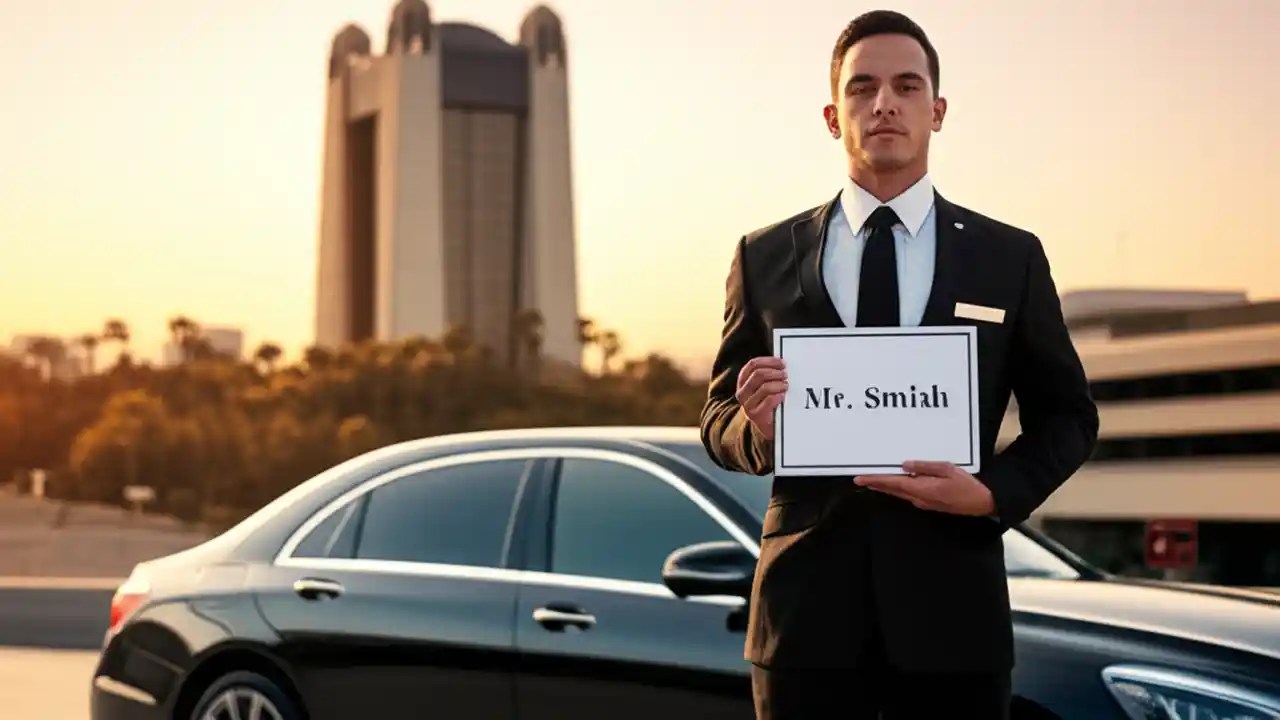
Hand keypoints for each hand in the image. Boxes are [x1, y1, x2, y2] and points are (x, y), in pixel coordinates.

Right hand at [735, 356, 787, 440]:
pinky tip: (783, 396)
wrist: (765, 425)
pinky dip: (779, 396)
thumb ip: (768, 374)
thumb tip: (781, 362)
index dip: (768, 361)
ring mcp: (747, 405)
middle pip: (758, 374)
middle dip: (775, 372)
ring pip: (764, 387)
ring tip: (786, 385)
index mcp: (742, 382)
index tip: (781, 362)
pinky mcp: (756, 415)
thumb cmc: (766, 402)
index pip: (752, 365)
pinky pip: (769, 400)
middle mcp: (742, 392)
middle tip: (786, 374)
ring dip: (779, 384)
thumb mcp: (762, 387)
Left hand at [854, 460, 996, 516]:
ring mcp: (924, 502)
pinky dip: (897, 488)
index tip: (860, 478)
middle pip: (892, 490)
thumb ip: (925, 467)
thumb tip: (904, 465)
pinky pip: (907, 495)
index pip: (893, 483)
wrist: (982, 502)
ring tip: (872, 480)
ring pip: (899, 493)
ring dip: (885, 487)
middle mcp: (919, 498)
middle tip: (859, 479)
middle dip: (875, 484)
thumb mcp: (947, 469)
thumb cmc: (967, 485)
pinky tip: (894, 484)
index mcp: (922, 488)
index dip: (875, 480)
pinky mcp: (929, 502)